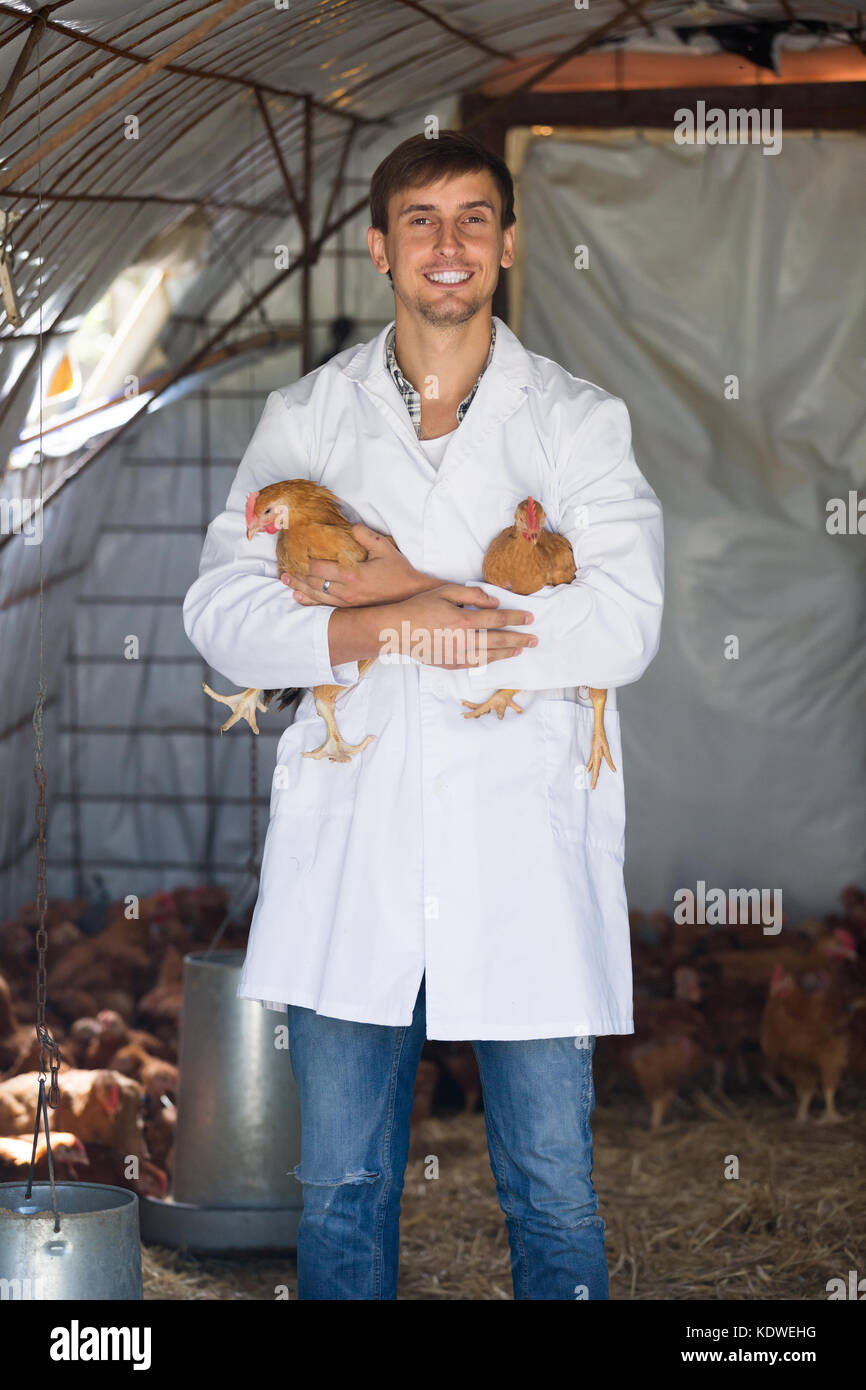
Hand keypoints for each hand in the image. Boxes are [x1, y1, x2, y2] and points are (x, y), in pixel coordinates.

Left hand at [286, 524, 437, 607]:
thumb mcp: (384, 548)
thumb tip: (350, 526)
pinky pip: (324, 607)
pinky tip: (299, 598)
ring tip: (286, 581)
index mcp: (352, 574)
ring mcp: (347, 603)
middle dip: (297, 575)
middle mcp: (346, 591)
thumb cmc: (398, 572)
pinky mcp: (349, 610)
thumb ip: (365, 535)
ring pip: (316, 596)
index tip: (297, 552)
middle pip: (313, 583)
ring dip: (299, 588)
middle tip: (284, 569)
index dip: (305, 560)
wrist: (410, 597)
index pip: (319, 568)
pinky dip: (310, 601)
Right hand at [378, 584, 536, 669]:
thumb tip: (494, 602)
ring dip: (508, 652)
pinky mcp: (451, 664)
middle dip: (520, 639)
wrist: (397, 631)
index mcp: (464, 620)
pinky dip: (490, 661)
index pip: (498, 619)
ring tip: (521, 649)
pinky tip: (497, 657)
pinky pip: (476, 664)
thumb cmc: (420, 608)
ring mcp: (457, 655)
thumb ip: (472, 595)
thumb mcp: (445, 592)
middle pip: (499, 640)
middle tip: (534, 639)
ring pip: (490, 655)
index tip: (530, 618)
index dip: (516, 618)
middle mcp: (464, 640)